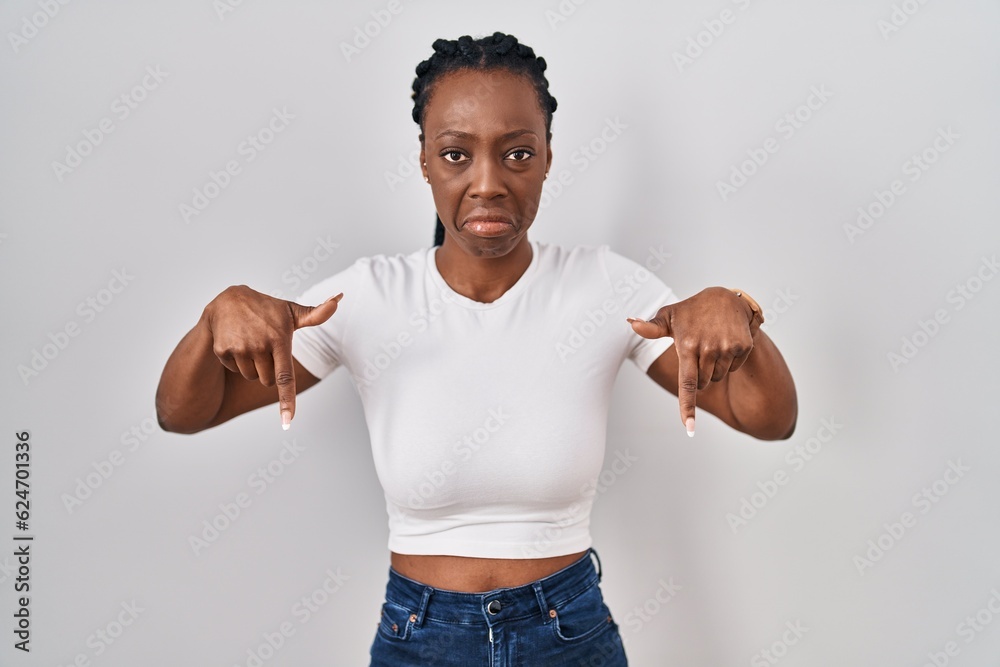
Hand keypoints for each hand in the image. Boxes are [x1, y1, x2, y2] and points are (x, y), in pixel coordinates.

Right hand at [204, 285, 342, 428]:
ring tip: (251, 341)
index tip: (287, 421)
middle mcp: (259, 345)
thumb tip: (340, 298)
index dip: (287, 401)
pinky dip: (237, 361)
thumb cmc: (267, 309)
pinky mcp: (223, 351)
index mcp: (279, 339)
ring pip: (252, 377)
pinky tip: (237, 341)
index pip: (285, 377)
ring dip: (253, 366)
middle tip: (265, 346)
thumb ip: (316, 314)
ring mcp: (240, 348)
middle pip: (268, 382)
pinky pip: (236, 370)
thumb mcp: (290, 311)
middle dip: (269, 370)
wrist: (229, 299)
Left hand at [627, 287, 757, 436]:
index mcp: (688, 345)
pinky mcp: (744, 347)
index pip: (687, 383)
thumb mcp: (670, 316)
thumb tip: (631, 323)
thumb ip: (651, 327)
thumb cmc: (692, 310)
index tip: (689, 428)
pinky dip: (728, 362)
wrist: (726, 297)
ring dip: (713, 368)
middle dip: (698, 375)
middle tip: (698, 350)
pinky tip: (726, 342)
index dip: (687, 407)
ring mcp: (728, 348)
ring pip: (717, 377)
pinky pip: (732, 369)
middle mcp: (709, 349)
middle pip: (702, 383)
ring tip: (712, 343)